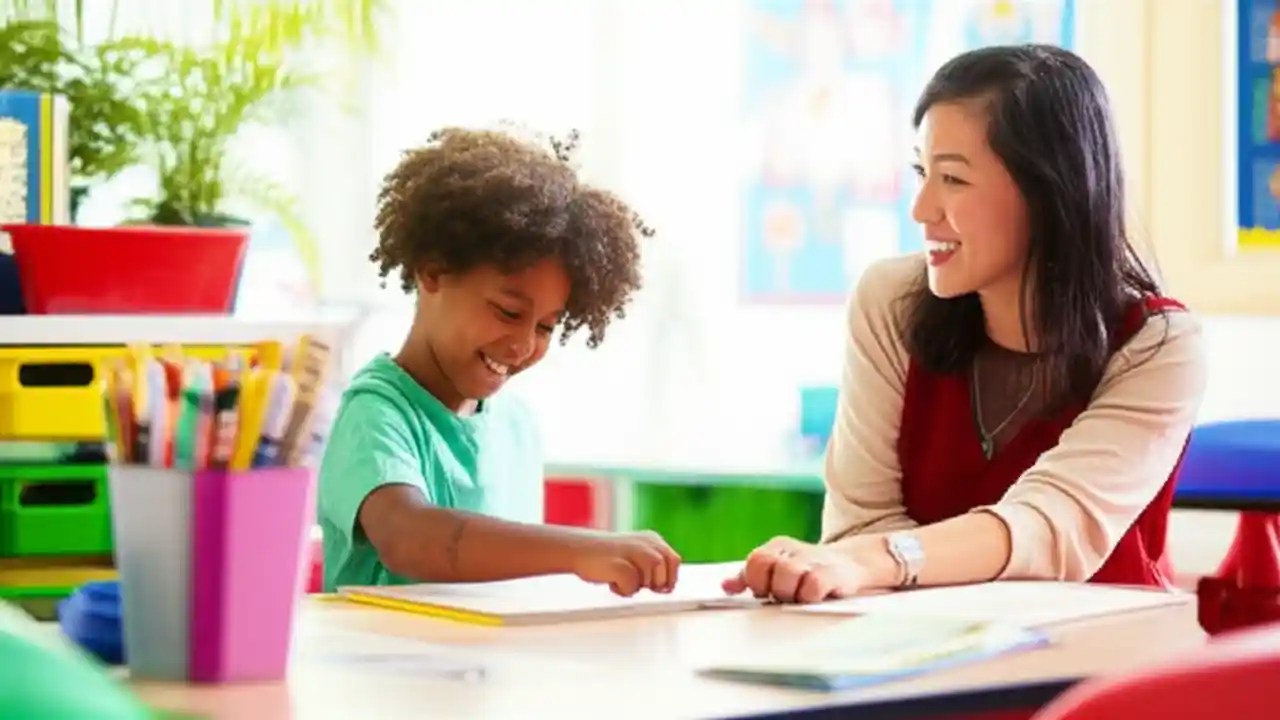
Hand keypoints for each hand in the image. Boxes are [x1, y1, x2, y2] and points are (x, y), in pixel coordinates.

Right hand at [568, 530, 681, 596]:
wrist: (577, 549)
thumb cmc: (605, 556)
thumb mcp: (635, 554)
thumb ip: (653, 565)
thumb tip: (668, 587)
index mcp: (651, 539)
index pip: (674, 561)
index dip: (667, 578)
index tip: (655, 586)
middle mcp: (646, 543)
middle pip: (666, 573)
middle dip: (654, 583)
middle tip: (635, 581)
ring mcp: (634, 552)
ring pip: (652, 581)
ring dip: (637, 586)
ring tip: (620, 578)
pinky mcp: (620, 565)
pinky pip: (632, 587)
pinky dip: (623, 590)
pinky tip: (611, 581)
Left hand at [722, 536, 873, 603]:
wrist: (850, 565)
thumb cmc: (808, 573)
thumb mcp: (777, 571)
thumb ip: (751, 578)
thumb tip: (726, 587)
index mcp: (777, 547)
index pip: (755, 561)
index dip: (756, 581)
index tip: (766, 593)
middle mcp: (793, 549)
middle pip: (768, 567)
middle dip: (773, 589)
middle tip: (785, 597)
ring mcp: (813, 559)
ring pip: (787, 576)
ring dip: (791, 594)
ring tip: (800, 598)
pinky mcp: (832, 572)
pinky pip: (812, 585)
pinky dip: (810, 596)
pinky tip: (815, 597)